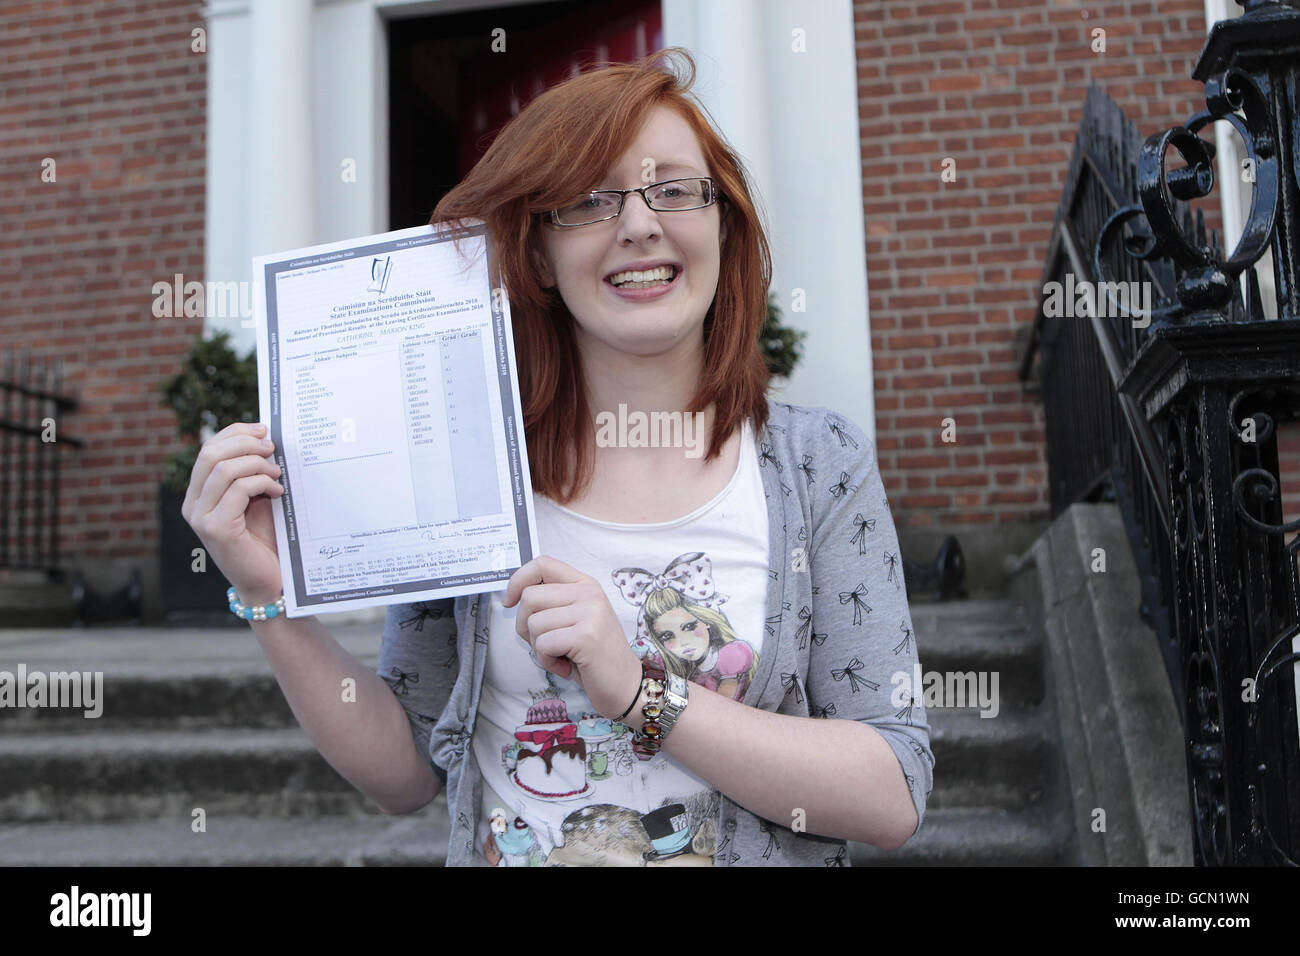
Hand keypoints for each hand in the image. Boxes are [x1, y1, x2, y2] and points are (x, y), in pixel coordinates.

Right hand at [180, 421, 285, 606]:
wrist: (271, 580)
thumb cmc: (267, 539)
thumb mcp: (257, 498)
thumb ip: (251, 472)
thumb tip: (264, 436)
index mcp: (198, 494)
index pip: (207, 449)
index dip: (234, 432)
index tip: (262, 429)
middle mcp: (192, 505)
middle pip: (211, 453)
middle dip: (246, 443)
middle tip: (273, 448)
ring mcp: (201, 518)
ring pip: (224, 469)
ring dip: (257, 464)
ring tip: (278, 473)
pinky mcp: (216, 529)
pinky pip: (238, 490)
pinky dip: (262, 483)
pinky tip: (278, 492)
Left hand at [502, 556, 642, 720]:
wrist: (626, 685)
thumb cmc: (593, 657)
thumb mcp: (574, 620)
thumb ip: (552, 604)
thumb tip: (511, 597)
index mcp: (585, 585)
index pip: (543, 563)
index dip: (517, 580)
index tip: (509, 602)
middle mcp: (589, 593)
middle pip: (530, 596)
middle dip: (524, 626)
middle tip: (545, 644)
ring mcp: (590, 613)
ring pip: (533, 623)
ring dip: (538, 648)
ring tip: (561, 656)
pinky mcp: (586, 636)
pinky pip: (542, 644)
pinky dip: (547, 661)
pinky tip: (566, 667)